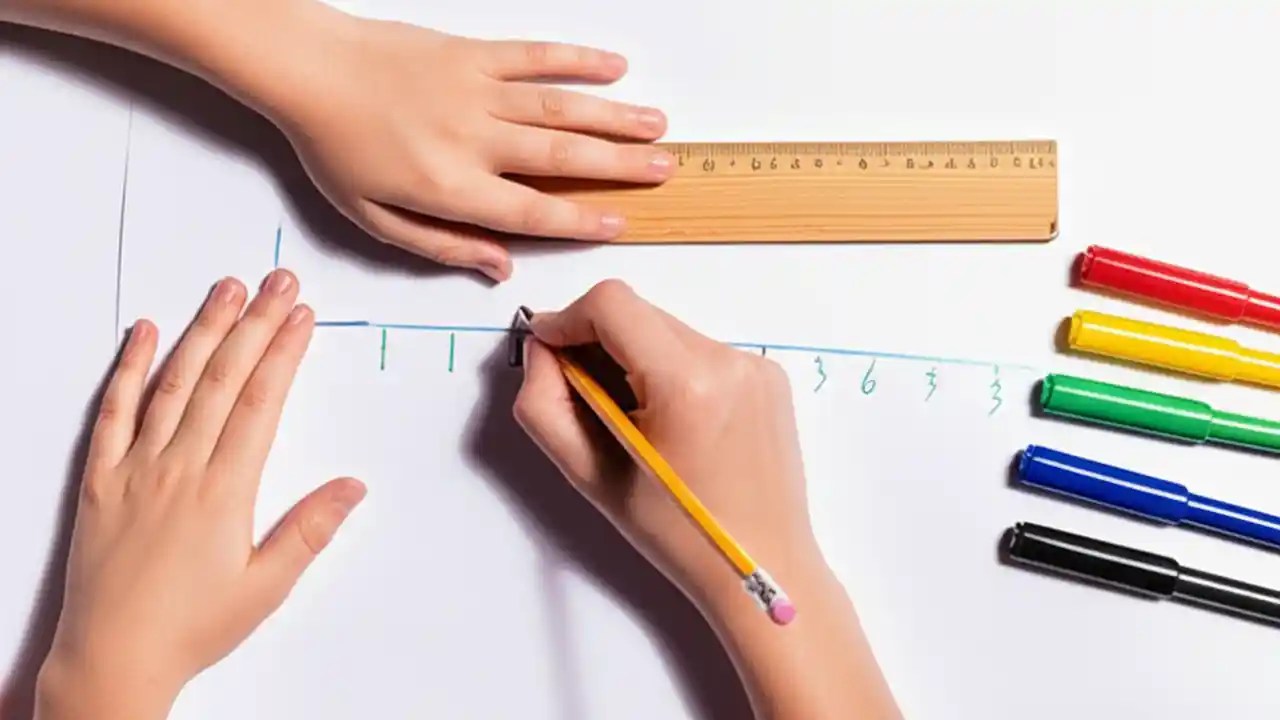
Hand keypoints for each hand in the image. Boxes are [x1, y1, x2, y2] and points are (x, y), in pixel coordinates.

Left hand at [36, 270, 364, 719]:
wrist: (112, 657)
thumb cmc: (191, 627)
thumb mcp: (266, 585)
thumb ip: (310, 530)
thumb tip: (354, 485)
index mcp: (222, 491)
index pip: (260, 402)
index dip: (283, 352)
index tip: (302, 316)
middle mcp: (178, 468)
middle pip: (222, 379)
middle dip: (255, 324)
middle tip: (278, 282)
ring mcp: (134, 468)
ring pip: (173, 383)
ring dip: (202, 331)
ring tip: (227, 290)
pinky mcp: (100, 478)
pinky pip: (112, 412)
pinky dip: (127, 368)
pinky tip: (142, 332)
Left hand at [271, 11, 673, 281]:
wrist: (307, 70)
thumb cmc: (335, 148)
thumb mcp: (374, 218)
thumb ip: (441, 245)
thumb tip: (500, 267)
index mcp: (448, 187)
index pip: (530, 211)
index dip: (580, 220)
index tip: (620, 223)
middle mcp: (472, 140)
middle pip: (560, 157)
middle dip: (618, 166)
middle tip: (663, 171)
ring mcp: (475, 91)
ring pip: (558, 107)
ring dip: (613, 117)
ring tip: (657, 125)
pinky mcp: (472, 53)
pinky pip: (533, 56)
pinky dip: (576, 60)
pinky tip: (614, 66)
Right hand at [513, 281, 902, 719]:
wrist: (765, 567)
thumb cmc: (675, 533)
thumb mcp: (590, 473)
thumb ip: (545, 402)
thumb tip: (542, 347)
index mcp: (686, 382)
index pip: (611, 304)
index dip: (568, 320)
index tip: (550, 354)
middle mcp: (728, 359)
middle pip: (640, 314)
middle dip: (600, 343)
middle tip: (587, 398)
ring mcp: (755, 365)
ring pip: (669, 332)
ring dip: (636, 359)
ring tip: (636, 421)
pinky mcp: (770, 377)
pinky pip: (702, 353)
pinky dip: (674, 373)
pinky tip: (676, 425)